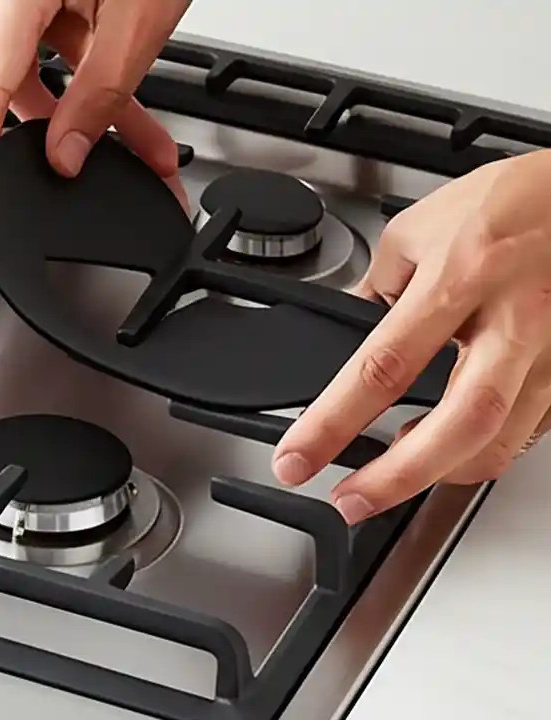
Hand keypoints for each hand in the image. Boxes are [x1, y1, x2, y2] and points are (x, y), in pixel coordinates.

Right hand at [0, 0, 191, 218]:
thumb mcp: (138, 21)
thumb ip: (101, 95)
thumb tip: (67, 153)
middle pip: (1, 84)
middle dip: (38, 138)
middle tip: (55, 180)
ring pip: (34, 72)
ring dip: (80, 114)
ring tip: (134, 148)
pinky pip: (57, 48)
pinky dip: (91, 82)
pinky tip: (133, 117)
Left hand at [273, 150, 550, 523]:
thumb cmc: (518, 199)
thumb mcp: (423, 226)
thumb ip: (382, 283)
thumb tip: (348, 326)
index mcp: (462, 276)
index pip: (381, 366)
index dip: (331, 422)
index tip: (296, 459)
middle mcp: (516, 318)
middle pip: (460, 422)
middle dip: (398, 476)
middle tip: (351, 501)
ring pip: (503, 439)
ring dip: (442, 471)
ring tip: (395, 477)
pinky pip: (532, 429)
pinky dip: (487, 448)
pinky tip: (455, 449)